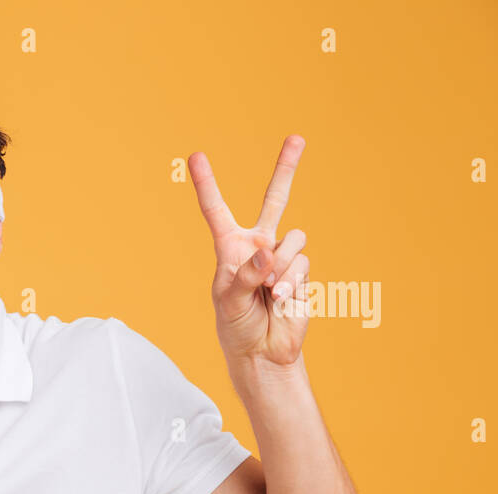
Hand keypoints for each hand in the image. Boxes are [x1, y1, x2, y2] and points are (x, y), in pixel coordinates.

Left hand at [188, 135, 309, 369]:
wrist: (263, 351)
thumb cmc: (237, 326)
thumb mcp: (229, 302)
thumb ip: (244, 276)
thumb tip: (266, 253)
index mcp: (230, 248)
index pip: (216, 211)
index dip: (206, 184)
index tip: (195, 156)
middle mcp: (258, 246)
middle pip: (275, 200)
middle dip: (286, 168)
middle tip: (297, 137)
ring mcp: (283, 257)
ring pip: (293, 239)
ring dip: (280, 268)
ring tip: (268, 293)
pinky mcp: (302, 272)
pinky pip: (302, 263)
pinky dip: (290, 283)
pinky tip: (279, 300)